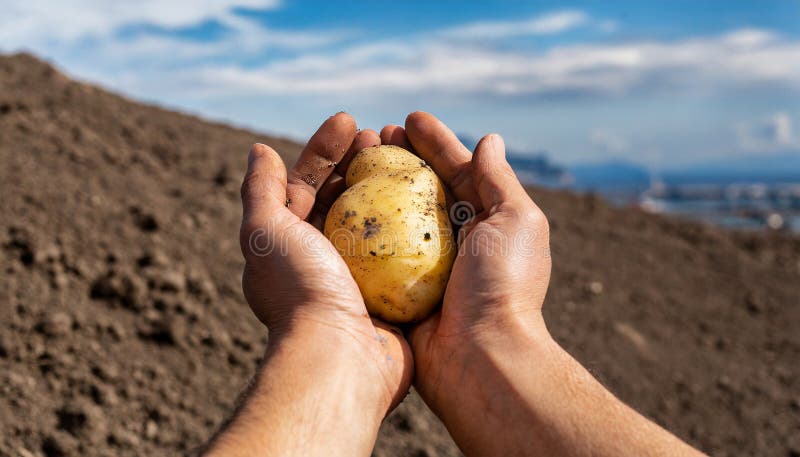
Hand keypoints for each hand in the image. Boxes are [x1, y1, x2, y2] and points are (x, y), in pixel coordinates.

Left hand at [206, 113, 411, 456]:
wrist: (340, 359)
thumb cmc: (300, 290)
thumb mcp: (265, 231)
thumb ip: (261, 190)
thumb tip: (259, 150)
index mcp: (290, 242)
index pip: (305, 183)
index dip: (323, 149)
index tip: (350, 121)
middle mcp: (323, 257)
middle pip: (344, 196)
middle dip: (360, 161)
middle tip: (382, 135)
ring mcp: (360, 274)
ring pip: (378, 219)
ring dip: (390, 186)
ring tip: (409, 156)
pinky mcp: (392, 291)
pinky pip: (408, 248)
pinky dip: (417, 222)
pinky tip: (432, 198)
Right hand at [381, 112, 551, 451]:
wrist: (480, 359)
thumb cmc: (503, 286)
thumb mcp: (516, 222)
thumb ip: (499, 181)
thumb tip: (489, 140)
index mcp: (486, 223)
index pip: (457, 170)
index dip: (434, 142)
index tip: (408, 119)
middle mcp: (453, 242)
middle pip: (420, 189)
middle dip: (398, 158)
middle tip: (372, 134)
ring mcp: (422, 266)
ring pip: (392, 216)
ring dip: (372, 186)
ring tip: (351, 159)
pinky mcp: (396, 290)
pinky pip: (372, 252)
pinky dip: (356, 228)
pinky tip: (337, 205)